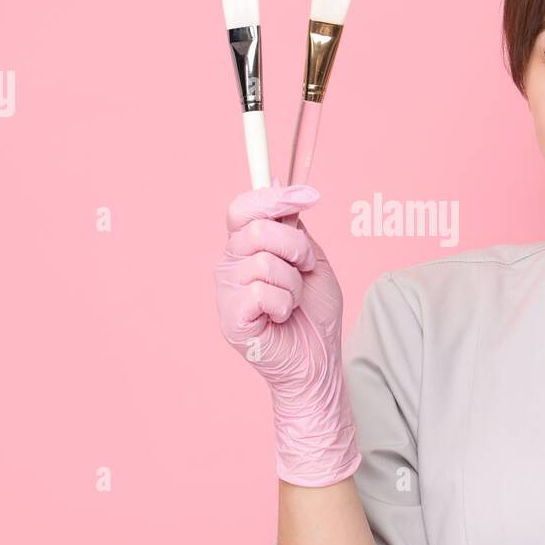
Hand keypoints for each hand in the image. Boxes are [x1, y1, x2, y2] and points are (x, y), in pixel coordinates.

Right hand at [214, 183, 360, 486]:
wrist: (317, 359)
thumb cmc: (313, 311)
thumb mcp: (312, 259)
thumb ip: (294, 227)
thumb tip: (283, 186)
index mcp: (246, 246)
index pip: (243, 208)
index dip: (273, 197)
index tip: (309, 197)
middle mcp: (230, 264)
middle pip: (259, 229)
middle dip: (296, 248)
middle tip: (304, 271)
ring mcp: (226, 291)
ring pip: (264, 261)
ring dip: (293, 284)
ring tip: (291, 302)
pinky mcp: (230, 317)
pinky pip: (261, 292)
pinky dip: (283, 304)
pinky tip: (281, 318)